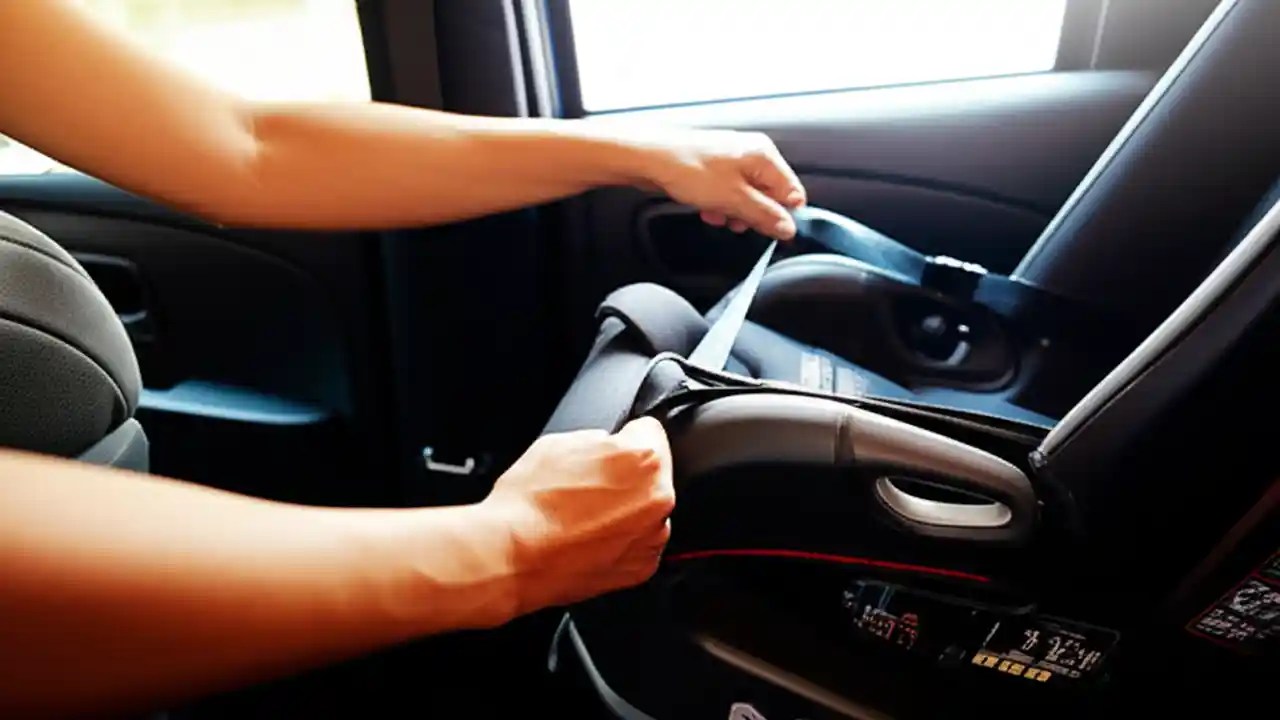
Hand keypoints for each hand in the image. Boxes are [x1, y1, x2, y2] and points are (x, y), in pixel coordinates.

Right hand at [481, 417, 674, 615]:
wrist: (512, 556)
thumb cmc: (529, 503)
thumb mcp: (560, 442)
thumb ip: (599, 439)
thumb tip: (607, 445)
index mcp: (644, 459)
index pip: (649, 432)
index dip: (624, 437)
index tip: (611, 449)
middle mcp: (658, 499)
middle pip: (652, 475)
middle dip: (627, 476)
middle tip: (589, 486)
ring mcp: (652, 536)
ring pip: (647, 511)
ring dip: (627, 510)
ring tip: (584, 516)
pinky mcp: (641, 567)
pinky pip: (639, 543)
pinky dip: (621, 541)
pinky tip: (588, 538)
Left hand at [639, 128, 807, 239]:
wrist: (649, 157)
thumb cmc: (688, 168)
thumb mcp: (733, 199)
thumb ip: (764, 215)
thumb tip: (787, 228)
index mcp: (764, 155)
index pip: (792, 192)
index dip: (782, 215)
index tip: (768, 230)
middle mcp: (752, 153)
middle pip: (770, 195)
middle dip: (754, 214)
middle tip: (737, 223)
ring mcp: (733, 159)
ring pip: (747, 197)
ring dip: (735, 212)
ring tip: (718, 215)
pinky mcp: (715, 167)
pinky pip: (728, 192)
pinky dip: (721, 204)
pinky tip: (707, 210)